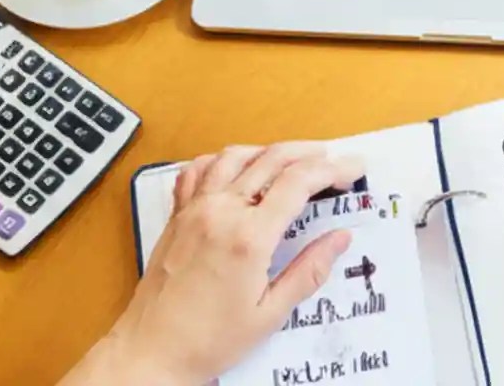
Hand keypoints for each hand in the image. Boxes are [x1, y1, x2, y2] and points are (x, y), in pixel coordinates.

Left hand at [60, 142, 363, 385]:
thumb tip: (339, 239)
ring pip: (235, 156)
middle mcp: (220, 213)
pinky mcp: (177, 217)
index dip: (332, 170)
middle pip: (271, 159)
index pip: (299, 182)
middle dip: (309, 153)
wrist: (151, 352)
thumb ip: (309, 270)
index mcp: (248, 238)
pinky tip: (236, 167)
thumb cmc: (207, 340)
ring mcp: (194, 210)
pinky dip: (221, 160)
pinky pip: (198, 171)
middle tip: (332, 160)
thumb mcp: (270, 313)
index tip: (352, 170)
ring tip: (292, 158)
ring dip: (269, 150)